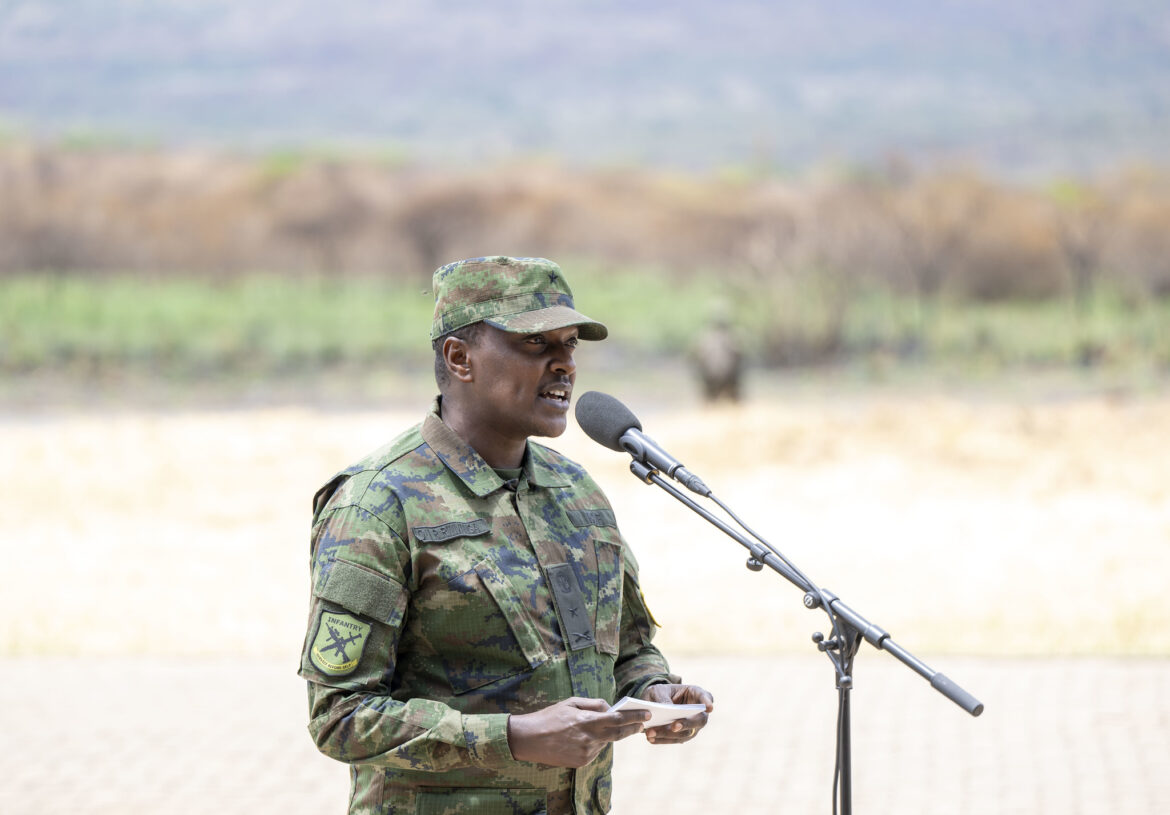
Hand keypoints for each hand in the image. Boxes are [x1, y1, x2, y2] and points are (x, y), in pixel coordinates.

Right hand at [507, 697, 650, 767]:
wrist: (530, 739)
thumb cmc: (550, 717)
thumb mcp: (571, 702)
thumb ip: (593, 704)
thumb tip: (609, 707)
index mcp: (587, 721)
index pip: (618, 718)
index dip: (634, 717)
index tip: (646, 714)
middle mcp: (589, 738)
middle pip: (618, 734)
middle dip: (632, 728)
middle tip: (641, 724)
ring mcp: (586, 752)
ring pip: (605, 742)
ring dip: (607, 735)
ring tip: (598, 727)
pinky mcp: (581, 762)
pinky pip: (595, 751)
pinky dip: (595, 743)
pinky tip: (582, 738)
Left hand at [639, 683, 713, 744]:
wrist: (654, 703)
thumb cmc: (661, 693)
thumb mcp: (658, 690)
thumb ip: (662, 698)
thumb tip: (666, 709)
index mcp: (696, 694)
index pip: (706, 697)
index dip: (708, 702)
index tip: (709, 707)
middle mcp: (698, 713)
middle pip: (698, 720)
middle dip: (686, 724)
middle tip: (674, 726)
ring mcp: (692, 726)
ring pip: (685, 733)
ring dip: (668, 734)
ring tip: (651, 732)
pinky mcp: (682, 736)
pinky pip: (675, 740)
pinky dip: (662, 739)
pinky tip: (651, 738)